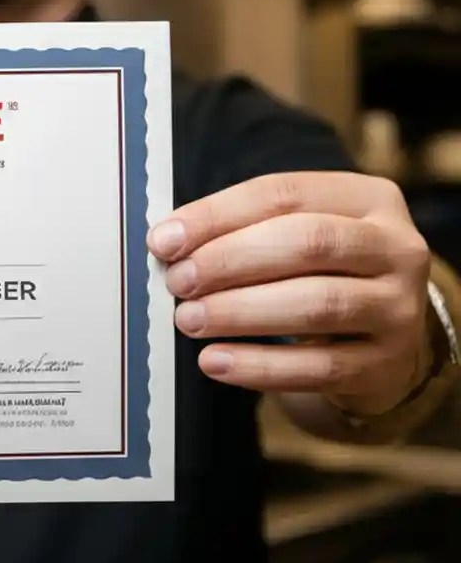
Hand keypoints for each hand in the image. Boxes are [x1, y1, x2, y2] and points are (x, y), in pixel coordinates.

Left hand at [147, 171, 432, 416]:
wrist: (380, 345)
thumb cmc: (318, 277)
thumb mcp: (294, 239)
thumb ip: (241, 231)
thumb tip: (167, 242)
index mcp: (367, 199)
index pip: (283, 195)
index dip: (217, 215)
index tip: (164, 240)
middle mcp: (395, 248)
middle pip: (308, 243)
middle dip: (231, 261)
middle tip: (178, 281)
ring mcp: (398, 309)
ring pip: (317, 304)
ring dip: (241, 311)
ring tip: (188, 319)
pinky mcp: (386, 366)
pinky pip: (319, 368)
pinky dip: (260, 366)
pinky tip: (215, 361)